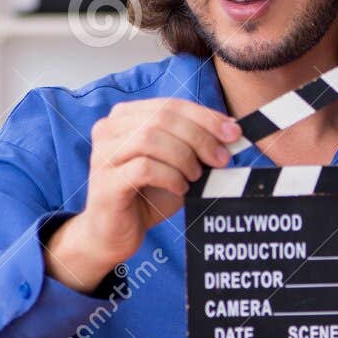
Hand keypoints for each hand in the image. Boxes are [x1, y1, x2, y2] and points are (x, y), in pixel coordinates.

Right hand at [45, 99, 238, 293]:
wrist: (115, 233)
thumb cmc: (147, 195)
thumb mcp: (178, 164)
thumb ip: (197, 145)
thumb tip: (231, 129)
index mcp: (126, 117)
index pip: (171, 105)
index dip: (205, 117)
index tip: (234, 132)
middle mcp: (109, 129)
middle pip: (162, 118)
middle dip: (200, 137)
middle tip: (220, 159)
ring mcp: (103, 155)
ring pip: (150, 139)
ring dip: (184, 157)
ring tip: (196, 176)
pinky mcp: (105, 182)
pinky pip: (143, 168)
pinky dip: (170, 176)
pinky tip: (180, 188)